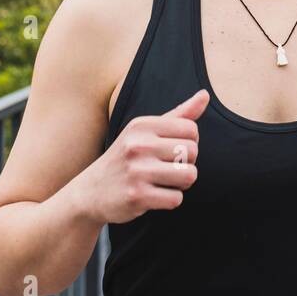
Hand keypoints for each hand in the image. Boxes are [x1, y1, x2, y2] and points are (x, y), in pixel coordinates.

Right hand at [81, 89, 208, 223]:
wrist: (90, 192)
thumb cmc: (127, 157)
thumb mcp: (146, 131)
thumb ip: (179, 114)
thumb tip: (205, 95)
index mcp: (142, 125)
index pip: (191, 129)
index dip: (189, 142)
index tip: (172, 150)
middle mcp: (138, 145)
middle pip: (193, 152)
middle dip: (187, 163)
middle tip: (167, 168)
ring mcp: (137, 171)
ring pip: (189, 176)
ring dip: (181, 183)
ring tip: (163, 182)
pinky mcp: (137, 196)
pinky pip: (176, 199)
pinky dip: (170, 200)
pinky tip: (153, 196)